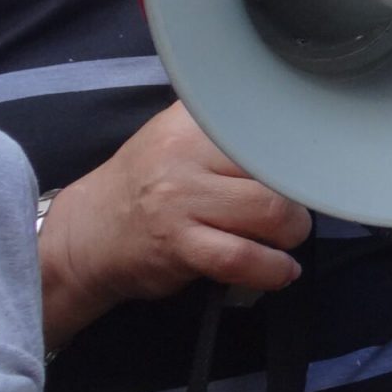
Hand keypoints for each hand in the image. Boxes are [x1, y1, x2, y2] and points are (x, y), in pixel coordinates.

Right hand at [39, 102, 312, 342]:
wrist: (86, 233)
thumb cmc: (147, 183)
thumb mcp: (179, 135)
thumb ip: (230, 127)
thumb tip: (299, 130)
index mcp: (192, 120)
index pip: (268, 126)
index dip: (296, 153)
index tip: (306, 170)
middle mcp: (185, 154)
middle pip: (278, 170)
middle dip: (299, 198)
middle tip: (292, 211)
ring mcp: (180, 201)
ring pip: (270, 211)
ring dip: (292, 233)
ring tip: (284, 239)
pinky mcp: (179, 245)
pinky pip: (243, 258)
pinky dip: (273, 269)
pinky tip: (282, 270)